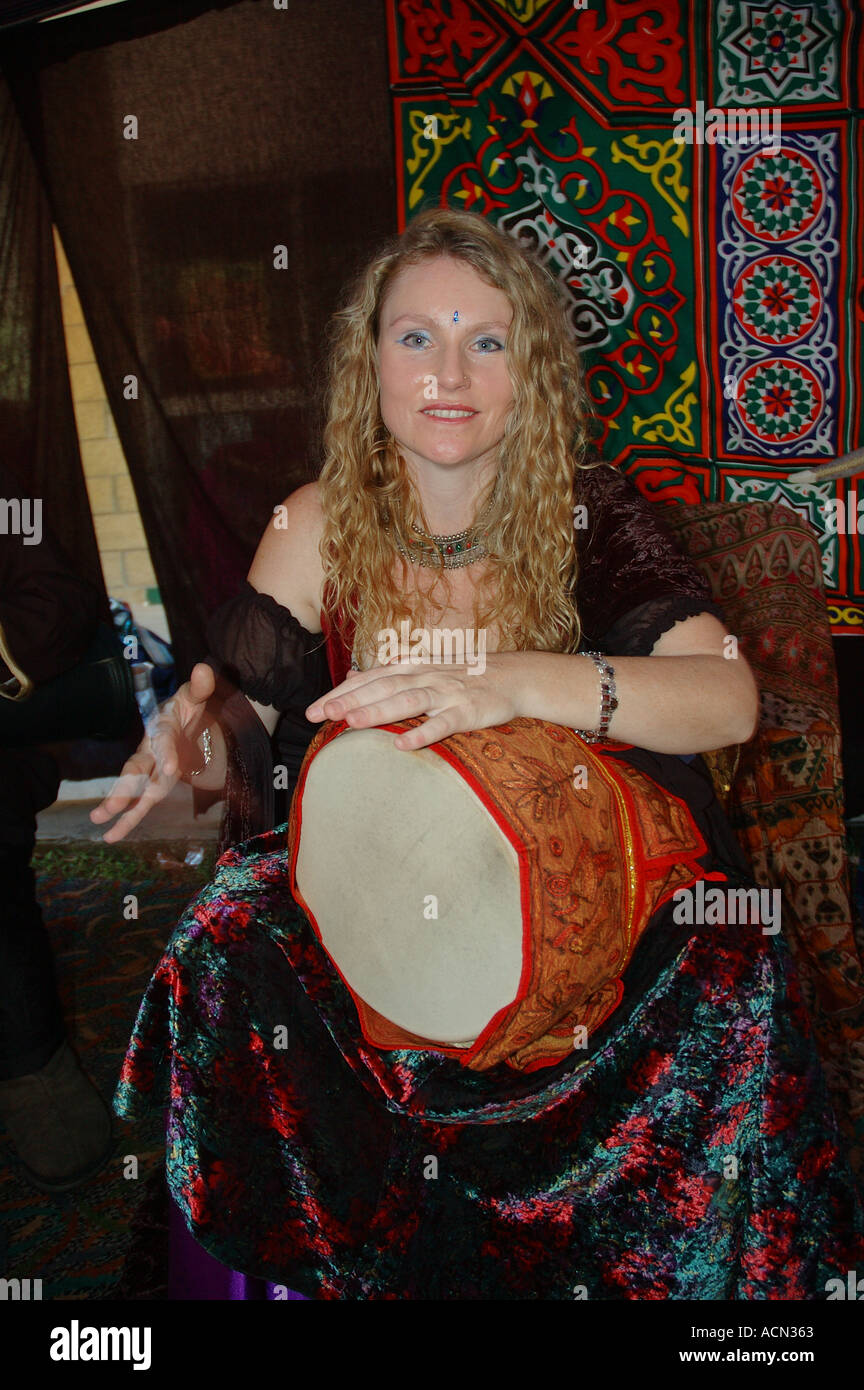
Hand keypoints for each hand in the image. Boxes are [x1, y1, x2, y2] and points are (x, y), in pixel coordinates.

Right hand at [89, 661, 215, 841]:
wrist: (183, 718)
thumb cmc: (187, 706)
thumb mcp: (195, 694)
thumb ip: (200, 685)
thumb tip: (204, 670)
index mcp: (162, 727)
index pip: (163, 740)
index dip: (166, 752)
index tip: (172, 767)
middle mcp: (150, 750)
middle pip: (136, 769)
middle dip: (125, 787)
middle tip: (111, 805)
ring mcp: (150, 769)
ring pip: (133, 789)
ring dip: (118, 806)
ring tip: (99, 822)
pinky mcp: (154, 783)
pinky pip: (139, 803)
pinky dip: (127, 819)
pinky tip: (111, 836)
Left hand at [304, 653, 527, 750]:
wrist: (514, 676)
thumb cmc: (464, 675)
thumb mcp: (424, 668)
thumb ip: (388, 674)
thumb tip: (352, 677)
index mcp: (412, 668)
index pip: (369, 678)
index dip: (340, 693)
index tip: (313, 709)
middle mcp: (426, 676)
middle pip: (383, 687)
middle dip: (350, 700)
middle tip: (320, 715)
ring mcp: (447, 693)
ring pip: (409, 700)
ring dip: (380, 711)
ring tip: (352, 723)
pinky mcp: (468, 711)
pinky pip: (444, 723)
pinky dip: (424, 733)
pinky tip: (404, 745)